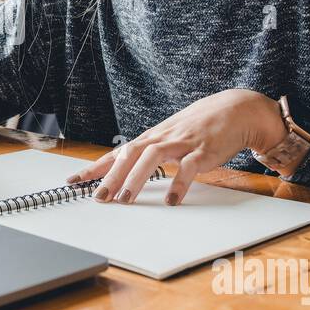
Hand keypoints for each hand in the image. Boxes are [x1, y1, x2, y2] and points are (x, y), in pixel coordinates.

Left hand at [68, 88, 287, 205]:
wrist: (236, 109)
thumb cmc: (199, 126)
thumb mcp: (170, 137)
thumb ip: (151, 152)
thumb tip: (125, 170)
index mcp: (152, 137)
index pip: (118, 152)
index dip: (95, 167)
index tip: (73, 181)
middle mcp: (163, 137)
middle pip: (130, 153)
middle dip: (111, 176)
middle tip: (98, 198)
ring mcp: (183, 142)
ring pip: (153, 156)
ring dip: (137, 178)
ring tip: (126, 199)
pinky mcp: (204, 150)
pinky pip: (189, 167)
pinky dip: (179, 183)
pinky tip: (170, 201)